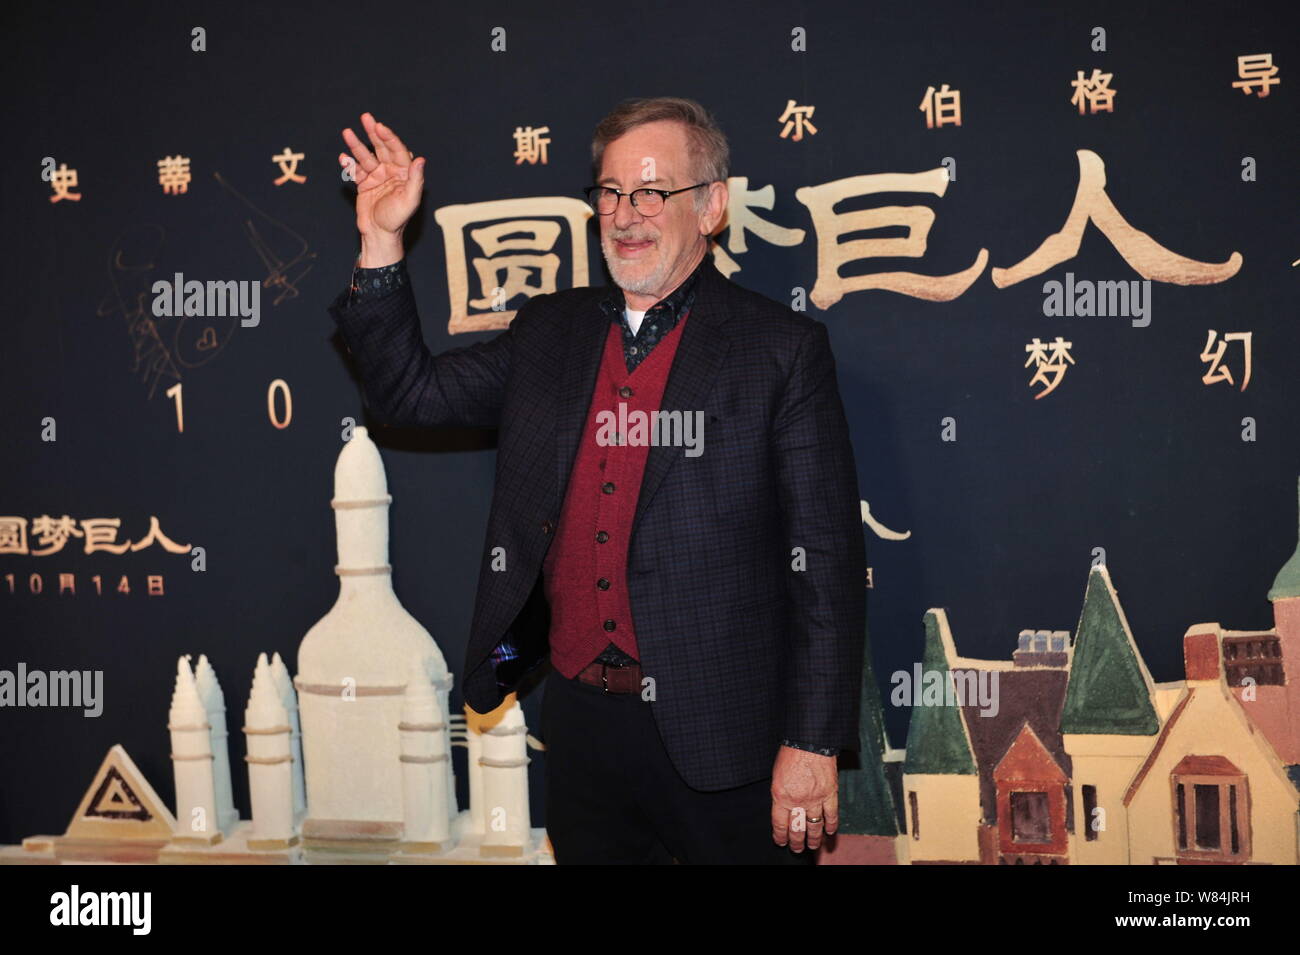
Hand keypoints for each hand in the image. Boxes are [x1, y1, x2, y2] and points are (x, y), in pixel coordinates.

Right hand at [339, 112, 424, 264]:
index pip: (397, 150)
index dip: (389, 138)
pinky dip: (349, 164)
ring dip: (356, 145)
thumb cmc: (397, 220)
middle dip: (373, 133)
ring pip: (365, 157)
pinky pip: (355, 171)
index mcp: (404, 174)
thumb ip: (415, 179)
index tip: (379, 127)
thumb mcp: (410, 200)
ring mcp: (376, 177)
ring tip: (347, 132)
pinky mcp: (364, 184)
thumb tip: (420, 159)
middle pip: (381, 148)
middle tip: (365, 117)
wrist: (379, 235)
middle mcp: (390, 172)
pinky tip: (343, 157)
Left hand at [771, 744, 837, 852]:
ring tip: (812, 846)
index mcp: (781, 796)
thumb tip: (783, 807)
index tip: (781, 842)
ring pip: (815, 826)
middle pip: (797, 828)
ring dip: (814, 838)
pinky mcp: (830, 793)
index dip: (780, 836)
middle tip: (797, 849)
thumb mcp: (776, 775)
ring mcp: (815, 799)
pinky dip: (831, 825)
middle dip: (796, 842)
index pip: (780, 824)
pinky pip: (831, 814)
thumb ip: (780, 793)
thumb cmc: (791, 753)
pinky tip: (830, 832)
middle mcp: (797, 801)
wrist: (809, 740)